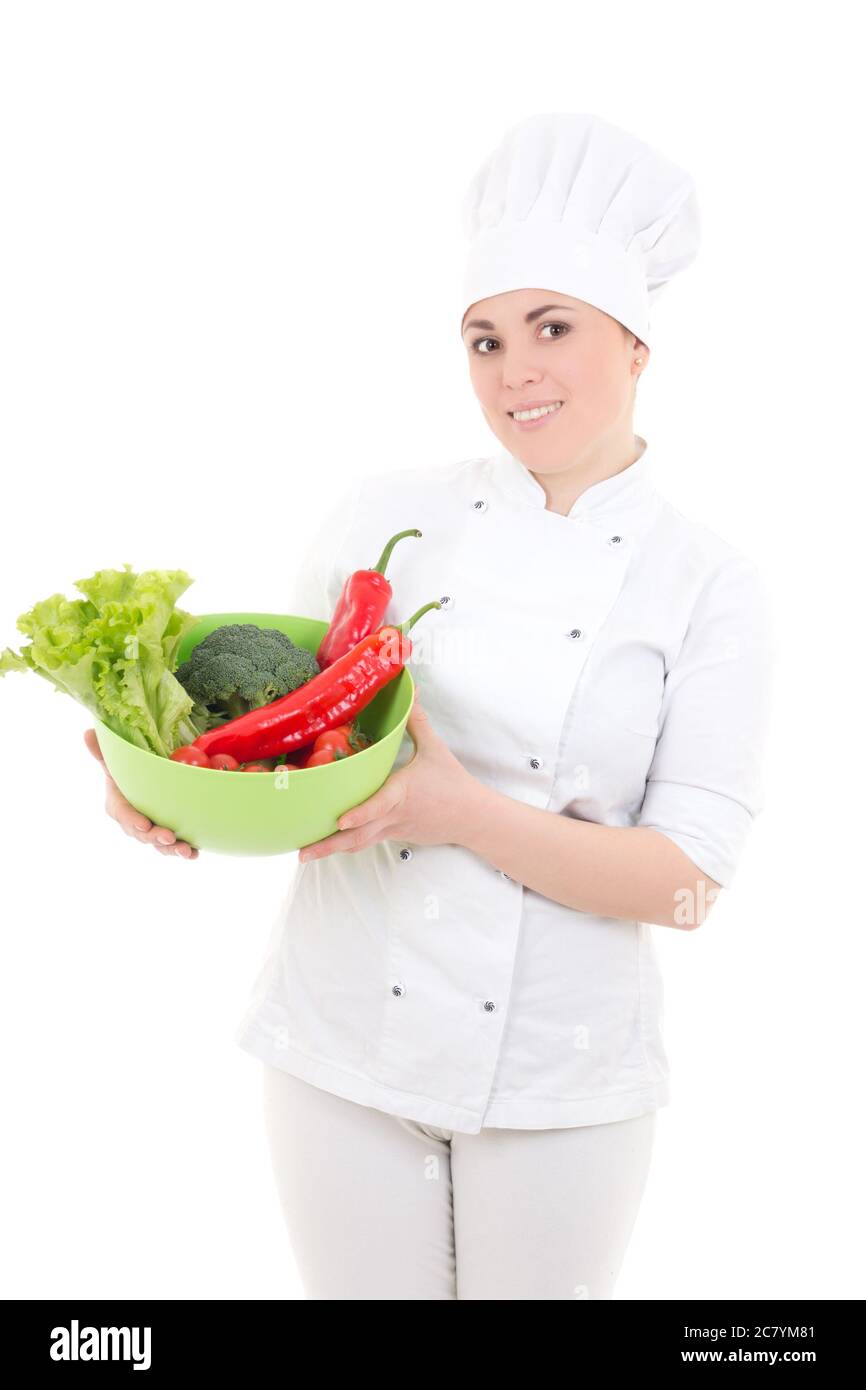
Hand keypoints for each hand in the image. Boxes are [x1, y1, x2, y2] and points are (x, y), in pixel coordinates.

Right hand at [84, 728, 198, 859]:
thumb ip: (103, 752)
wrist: (143, 786)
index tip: (143, 823)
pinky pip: (174, 846)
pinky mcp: (166, 835)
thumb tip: (88, 733)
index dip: (132, 820)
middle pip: (142, 833)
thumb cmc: (126, 775)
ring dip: (173, 849)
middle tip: (169, 837)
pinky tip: (195, 854)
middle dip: (155, 837)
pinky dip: (185, 851)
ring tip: (187, 851)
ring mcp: (150, 831)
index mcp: (118, 806)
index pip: (123, 814)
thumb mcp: (115, 762)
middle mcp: (133, 823)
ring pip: (159, 844)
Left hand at [297, 688, 483, 861]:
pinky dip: (346, 844)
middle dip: (328, 845)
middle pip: (358, 835)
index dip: (360, 814)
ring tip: (303, 855)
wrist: (472, 818)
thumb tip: (412, 690)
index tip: (340, 821)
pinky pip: (366, 841)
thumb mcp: (435, 748)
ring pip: (358, 843)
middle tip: (300, 853)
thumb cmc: (453, 782)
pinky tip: (326, 846)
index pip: (380, 805)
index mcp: (402, 792)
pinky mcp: (394, 836)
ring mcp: (392, 830)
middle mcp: (393, 815)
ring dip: (331, 850)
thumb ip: (417, 721)